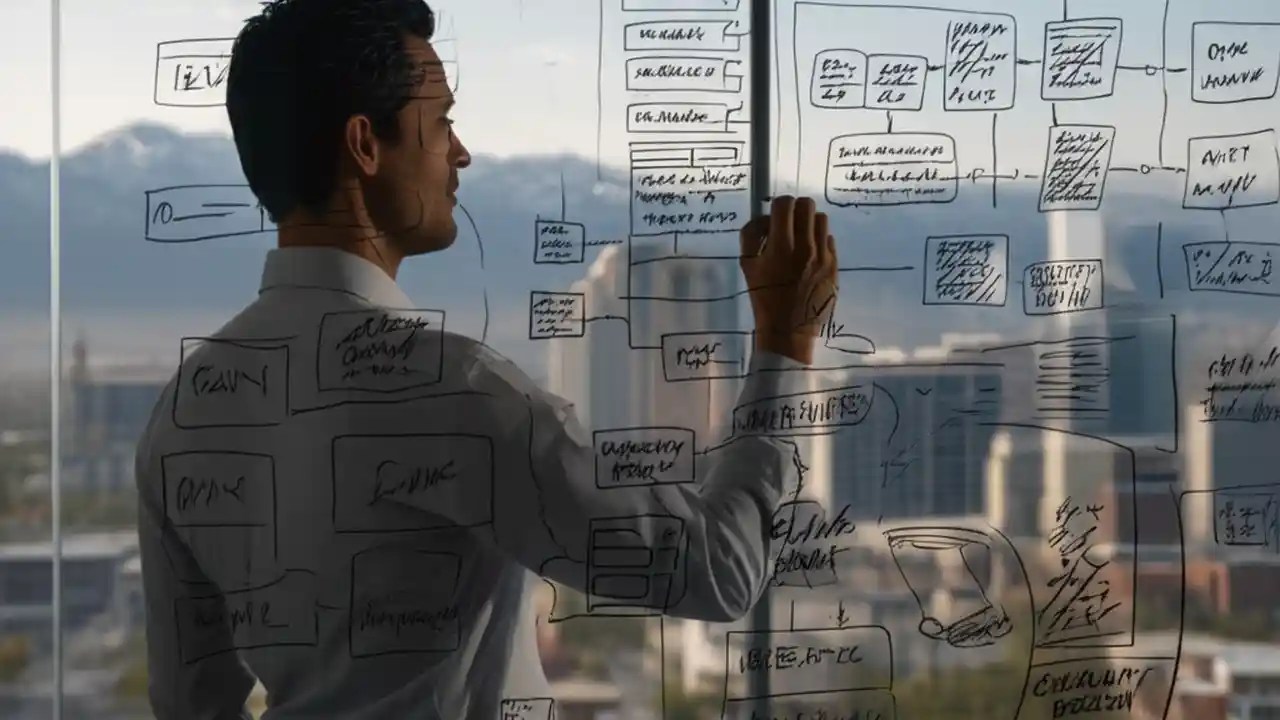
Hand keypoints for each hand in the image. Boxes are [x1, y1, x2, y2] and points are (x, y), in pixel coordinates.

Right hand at [739, 196, 837, 364]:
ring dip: (809, 223)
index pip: (784, 204)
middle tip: (788, 222)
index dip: (778, 204)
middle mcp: (805, 247)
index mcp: (780, 246)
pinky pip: (829, 240)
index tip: (775, 214)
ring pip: (821, 220)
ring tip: (800, 238)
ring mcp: (823, 256)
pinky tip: (810, 255)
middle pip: (806, 206)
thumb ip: (751, 235)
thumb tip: (764, 218)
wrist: (788, 330)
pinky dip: (818, 241)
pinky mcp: (835, 266)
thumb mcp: (748, 266)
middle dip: (795, 209)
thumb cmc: (764, 298)